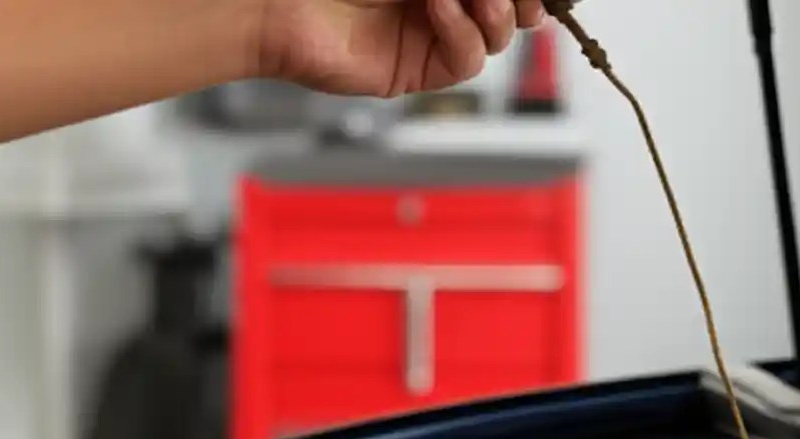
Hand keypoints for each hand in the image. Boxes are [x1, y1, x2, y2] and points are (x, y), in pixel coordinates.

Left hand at [257, 0, 546, 97]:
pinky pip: (464, 61)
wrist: (277, 3)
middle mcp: (440, 4)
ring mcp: (430, 38)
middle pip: (511, 12)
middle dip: (522, 1)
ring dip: (494, 12)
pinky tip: (438, 8)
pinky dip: (461, 33)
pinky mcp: (416, 71)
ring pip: (495, 38)